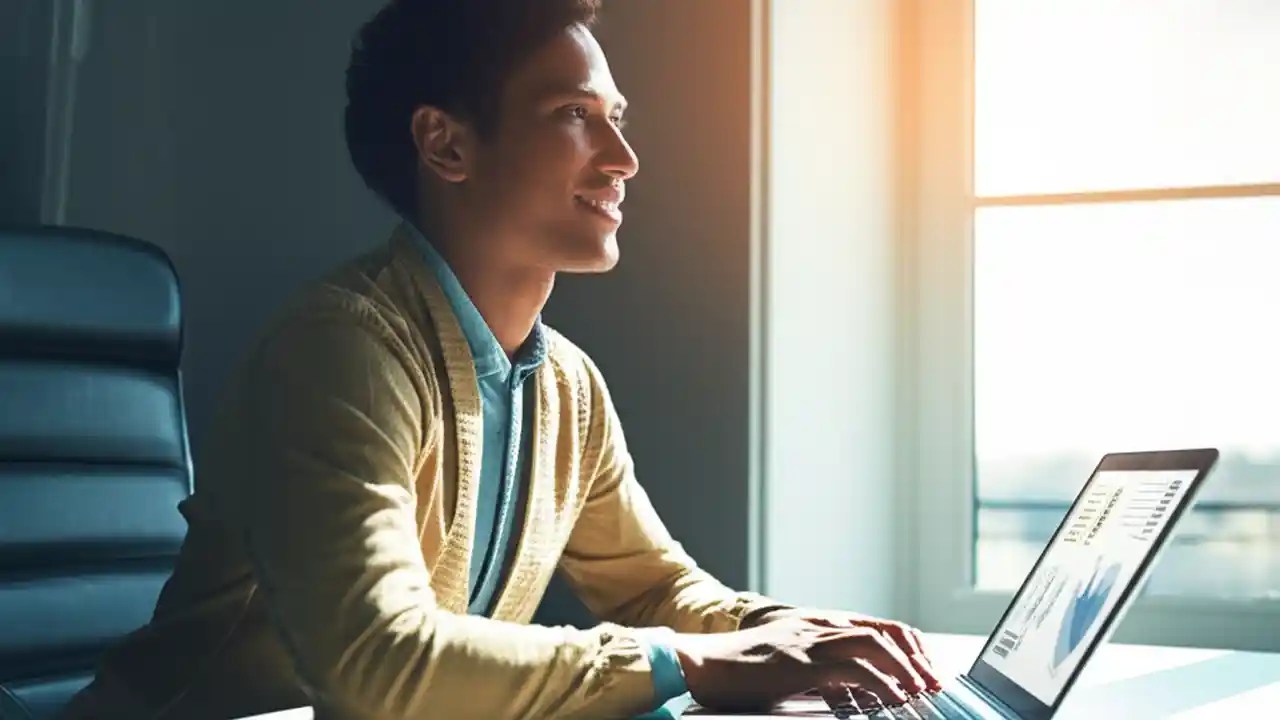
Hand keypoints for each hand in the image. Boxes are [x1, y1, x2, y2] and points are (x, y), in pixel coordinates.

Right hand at [665, 616, 936, 713]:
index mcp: (816, 623)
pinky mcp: (801, 664)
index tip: (924, 669)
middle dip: (915, 657)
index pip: (876, 625)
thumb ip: (819, 668)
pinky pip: (853, 670)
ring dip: (905, 669)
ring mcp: (810, 642)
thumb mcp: (787, 662)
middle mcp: (818, 626)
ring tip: (921, 691)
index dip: (907, 646)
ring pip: (876, 645)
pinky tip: (892, 699)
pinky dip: (880, 684)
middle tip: (933, 682)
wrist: (701, 663)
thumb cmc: (737, 668)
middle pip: (884, 631)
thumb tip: (852, 690)